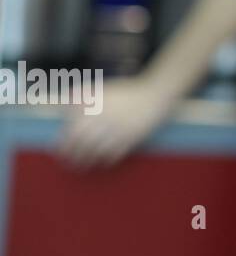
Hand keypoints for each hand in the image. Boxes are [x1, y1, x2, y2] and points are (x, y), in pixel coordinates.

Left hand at [56, 75, 177, 169]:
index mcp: (96, 105)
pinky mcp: (132, 137)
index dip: (64, 140)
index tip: (59, 149)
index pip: (73, 126)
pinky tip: (103, 162)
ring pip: (96, 149)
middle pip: (81, 140)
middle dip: (72, 154)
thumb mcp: (103, 88)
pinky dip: (106, 160)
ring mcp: (119, 127)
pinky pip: (115, 153)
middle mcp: (105, 117)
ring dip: (86, 161)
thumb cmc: (128, 92)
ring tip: (81, 167)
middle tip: (68, 162)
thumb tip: (63, 108)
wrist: (157, 93)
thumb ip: (82, 95)